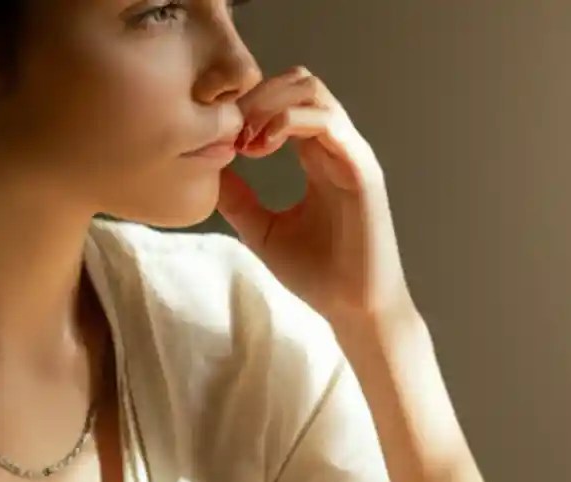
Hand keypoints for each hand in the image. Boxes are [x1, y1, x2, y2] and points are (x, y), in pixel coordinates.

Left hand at [216, 66, 415, 327]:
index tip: (220, 134)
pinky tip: (262, 147)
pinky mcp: (361, 170)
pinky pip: (327, 123)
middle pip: (299, 83)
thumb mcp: (262, 230)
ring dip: (270, 104)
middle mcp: (336, 148)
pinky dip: (290, 122)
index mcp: (317, 158)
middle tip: (229, 128)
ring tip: (244, 138)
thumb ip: (239, 198)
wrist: (354, 309)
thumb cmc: (318, 274)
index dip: (250, 106)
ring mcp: (351, 155)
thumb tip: (209, 168)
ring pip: (312, 92)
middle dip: (257, 95)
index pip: (286, 102)